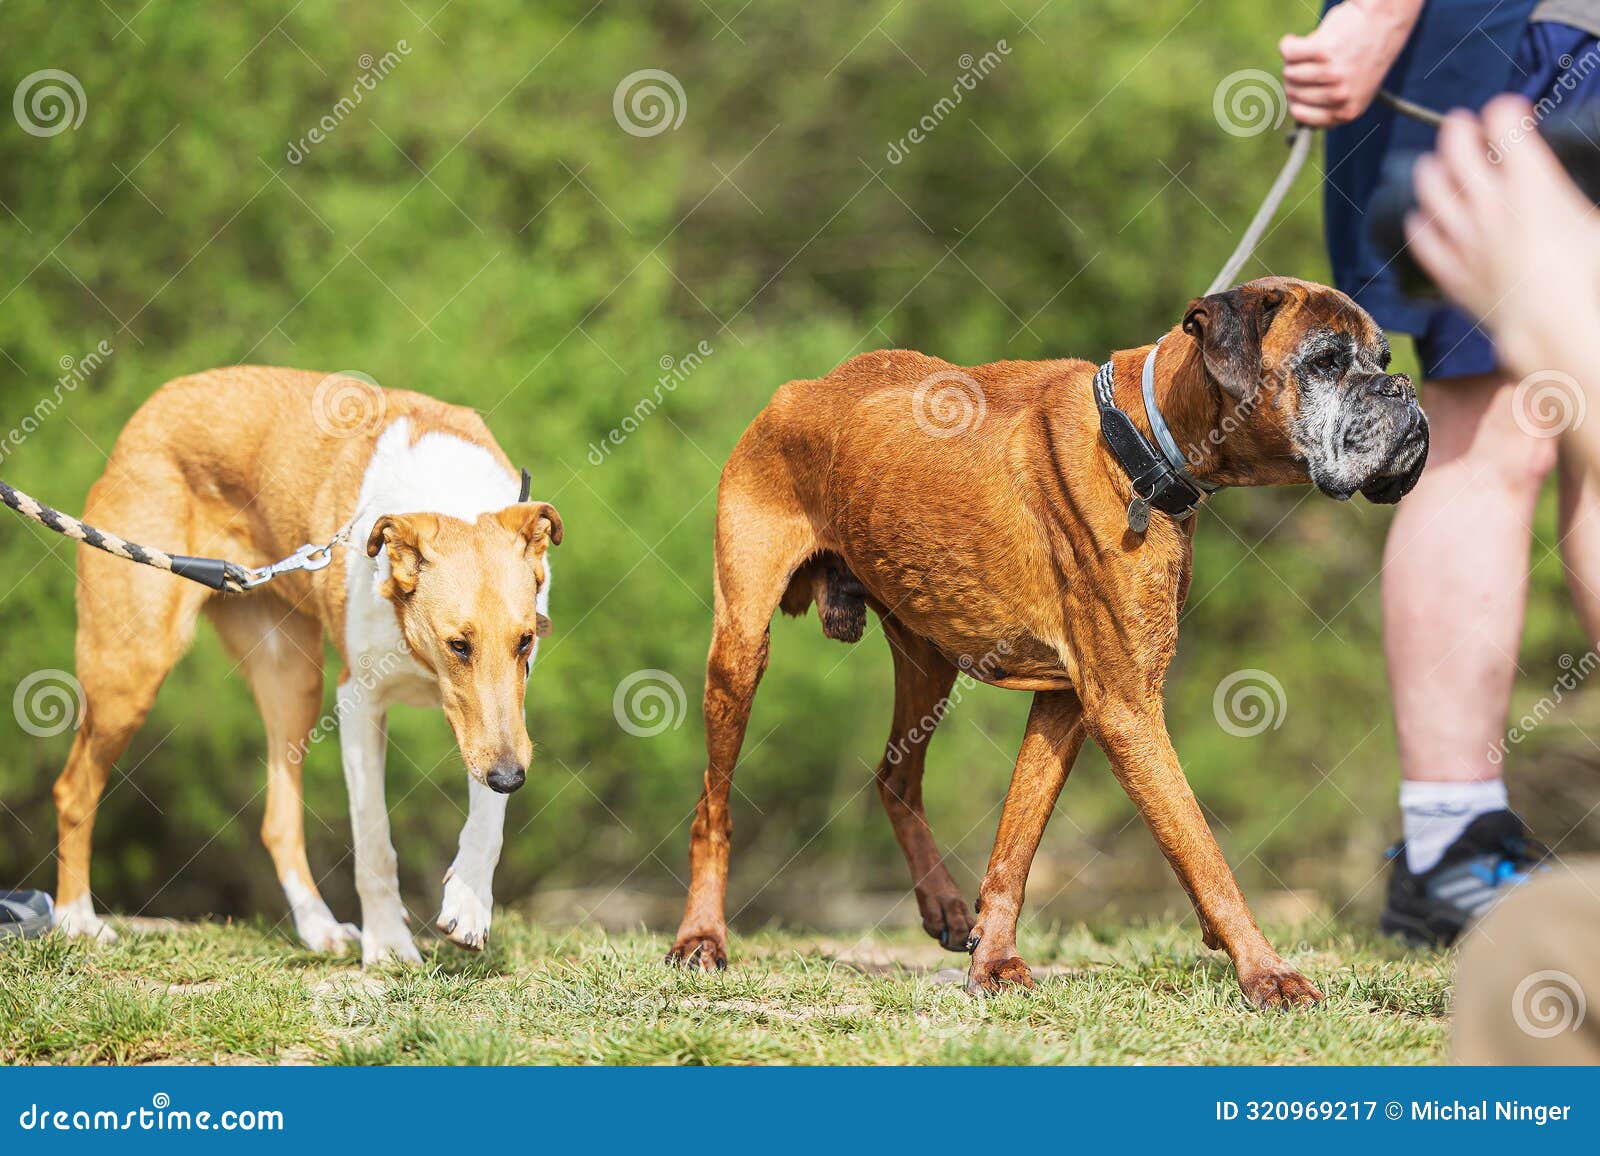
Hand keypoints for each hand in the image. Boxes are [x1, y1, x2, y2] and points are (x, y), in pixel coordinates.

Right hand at [1279, 0, 1421, 126]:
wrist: (1384, 20)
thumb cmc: (1366, 55)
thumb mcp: (1355, 91)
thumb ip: (1330, 106)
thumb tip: (1296, 112)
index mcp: (1347, 112)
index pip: (1300, 114)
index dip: (1296, 99)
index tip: (1299, 86)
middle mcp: (1340, 96)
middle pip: (1292, 91)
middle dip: (1295, 75)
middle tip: (1310, 61)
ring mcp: (1331, 74)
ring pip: (1289, 71)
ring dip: (1294, 59)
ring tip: (1310, 49)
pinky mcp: (1323, 52)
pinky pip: (1289, 52)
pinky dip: (1289, 44)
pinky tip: (1297, 40)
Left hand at [1406, 96, 1599, 380]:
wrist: (1556, 326)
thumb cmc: (1588, 275)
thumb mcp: (1595, 220)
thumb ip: (1573, 193)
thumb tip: (1558, 189)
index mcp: (1532, 182)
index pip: (1504, 123)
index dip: (1504, 111)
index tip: (1506, 112)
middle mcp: (1491, 203)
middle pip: (1457, 148)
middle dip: (1458, 129)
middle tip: (1461, 125)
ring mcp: (1465, 237)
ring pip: (1430, 190)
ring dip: (1430, 170)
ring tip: (1434, 164)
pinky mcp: (1451, 270)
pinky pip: (1422, 240)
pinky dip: (1420, 224)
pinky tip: (1421, 217)